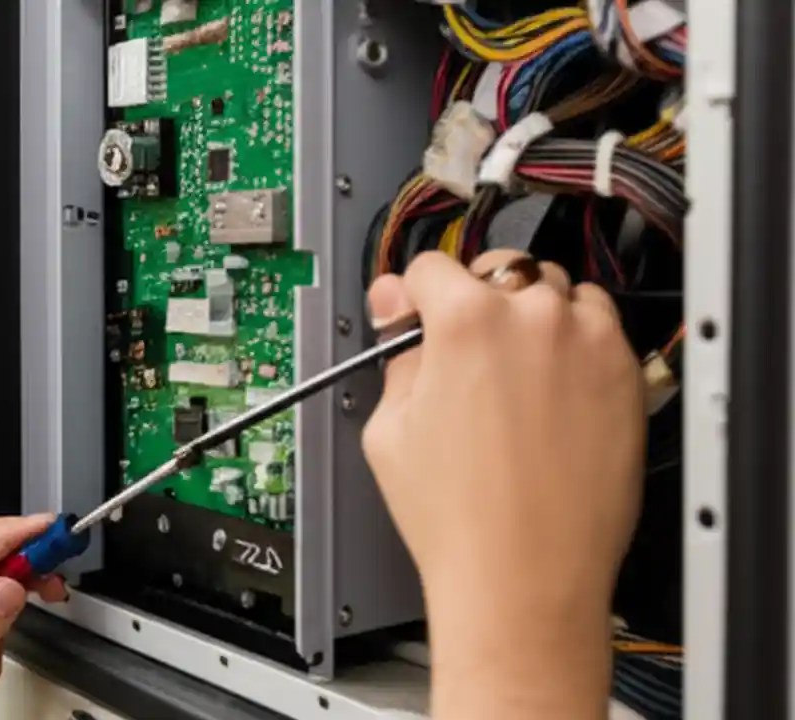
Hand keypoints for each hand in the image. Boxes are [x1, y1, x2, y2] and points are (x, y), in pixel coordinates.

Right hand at [362, 250, 644, 719]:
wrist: (523, 575)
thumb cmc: (457, 516)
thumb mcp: (388, 428)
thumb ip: (396, 354)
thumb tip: (399, 315)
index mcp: (465, 320)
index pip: (431, 268)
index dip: (413, 297)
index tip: (414, 315)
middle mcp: (533, 317)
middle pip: (498, 269)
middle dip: (475, 299)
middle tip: (464, 352)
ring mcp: (588, 343)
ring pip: (555, 291)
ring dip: (532, 314)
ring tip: (515, 371)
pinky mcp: (626, 375)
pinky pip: (602, 328)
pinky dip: (578, 342)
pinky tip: (553, 388)